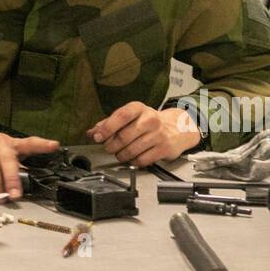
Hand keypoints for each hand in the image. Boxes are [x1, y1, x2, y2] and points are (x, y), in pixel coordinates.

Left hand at [86, 102, 201, 166]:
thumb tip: (92, 132)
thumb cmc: (149, 122)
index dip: (107, 128)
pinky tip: (133, 158)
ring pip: (131, 150)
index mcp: (139, 108)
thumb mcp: (131, 117)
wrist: (177, 128)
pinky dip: (133, 162)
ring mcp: (158, 135)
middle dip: (111, 146)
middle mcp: (150, 119)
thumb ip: (110, 123)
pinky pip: (141, 160)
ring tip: (120, 153)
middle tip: (109, 148)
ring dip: (121, 155)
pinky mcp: (164, 149)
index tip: (97, 137)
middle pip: (124, 136)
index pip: (121, 116)